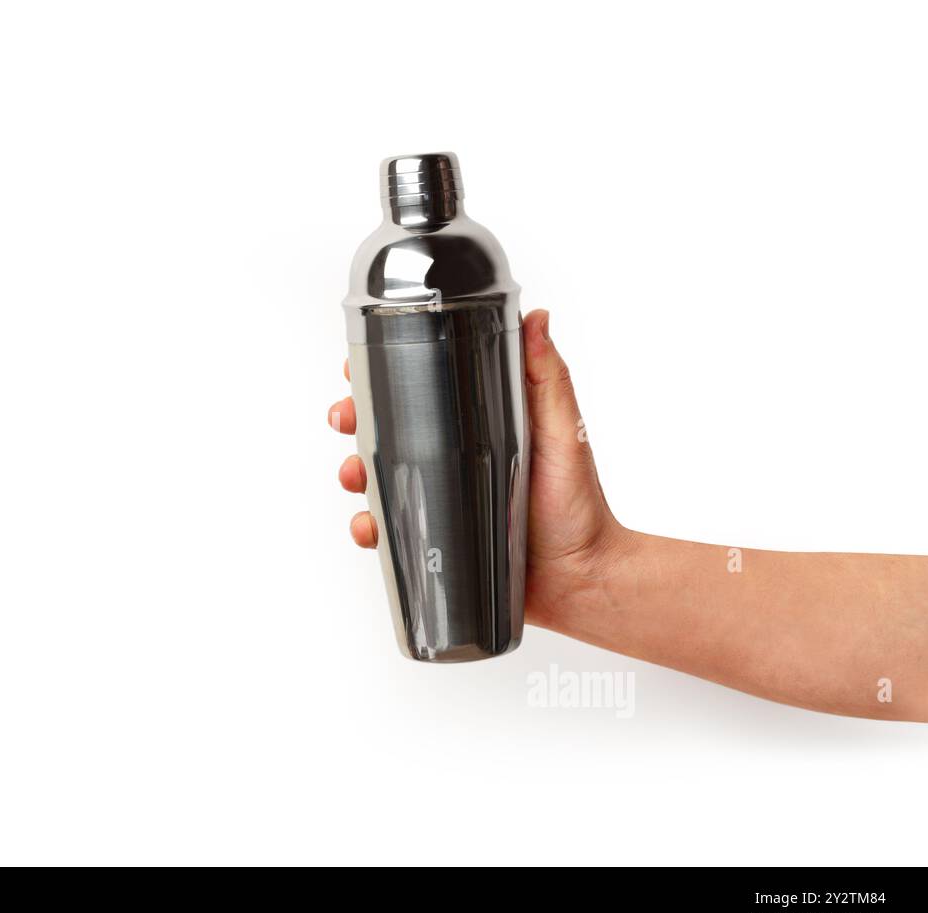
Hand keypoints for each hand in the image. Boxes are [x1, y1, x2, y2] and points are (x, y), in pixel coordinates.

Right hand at [328, 309, 627, 628]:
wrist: (583, 580)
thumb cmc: (580, 506)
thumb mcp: (563, 433)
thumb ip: (549, 379)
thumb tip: (537, 317)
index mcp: (477, 425)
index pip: (423, 389)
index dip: (384, 375)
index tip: (358, 366)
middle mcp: (454, 460)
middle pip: (388, 431)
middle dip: (354, 421)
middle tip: (344, 419)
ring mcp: (443, 501)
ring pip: (380, 480)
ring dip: (354, 473)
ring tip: (355, 477)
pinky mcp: (437, 542)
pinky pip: (392, 533)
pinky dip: (370, 530)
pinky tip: (370, 529)